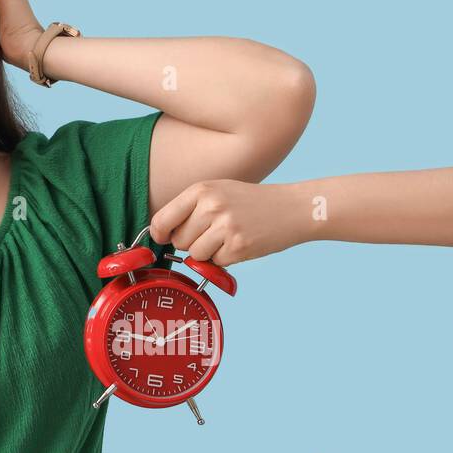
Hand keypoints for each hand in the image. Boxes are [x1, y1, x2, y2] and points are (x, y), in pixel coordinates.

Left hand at [148, 179, 313, 266]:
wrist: (292, 208)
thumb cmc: (250, 201)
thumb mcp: (217, 191)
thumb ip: (189, 208)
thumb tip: (160, 233)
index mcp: (200, 190)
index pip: (162, 219)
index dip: (160, 233)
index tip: (163, 237)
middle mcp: (211, 206)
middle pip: (178, 240)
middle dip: (190, 242)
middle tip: (211, 233)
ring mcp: (225, 227)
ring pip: (195, 254)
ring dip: (208, 252)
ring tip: (226, 237)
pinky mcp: (239, 246)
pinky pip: (216, 263)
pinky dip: (225, 258)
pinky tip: (239, 243)